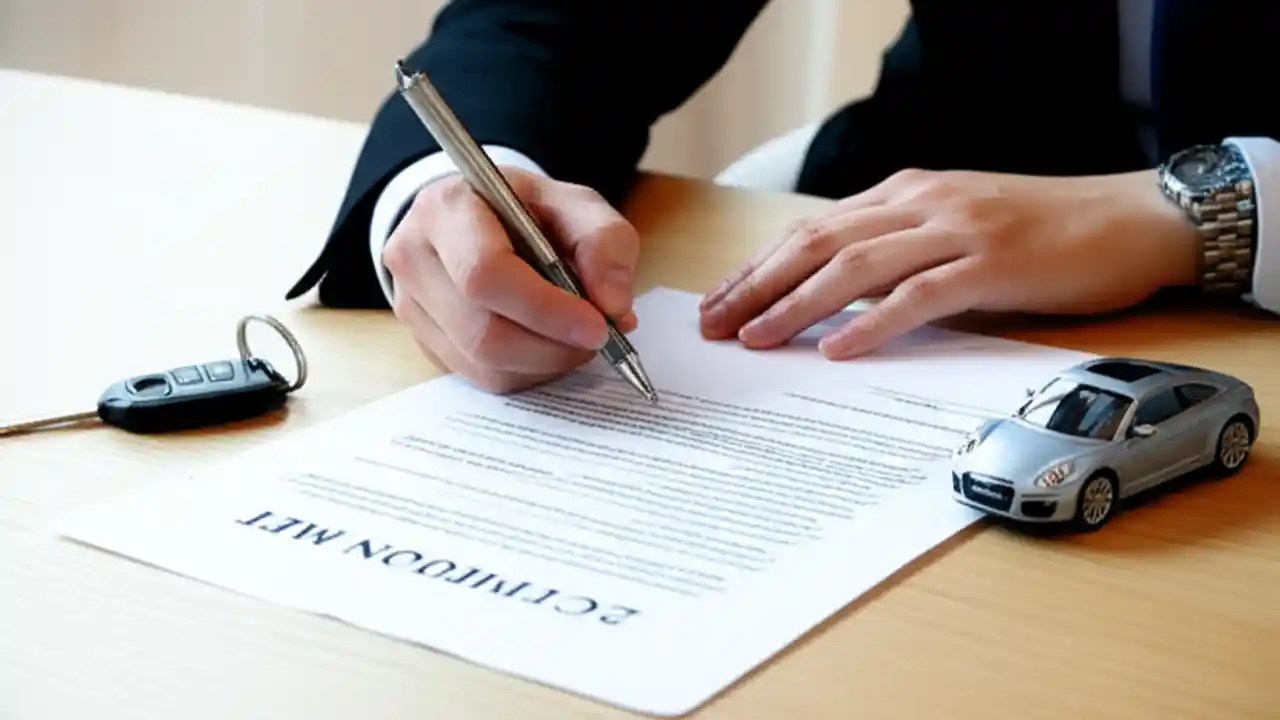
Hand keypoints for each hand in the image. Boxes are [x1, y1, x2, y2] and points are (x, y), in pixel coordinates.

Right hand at [383, 166, 638, 392]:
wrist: (480, 218)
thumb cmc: (527, 211)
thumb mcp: (575, 204)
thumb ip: (604, 243)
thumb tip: (613, 306)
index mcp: (448, 208)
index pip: (485, 274)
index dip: (545, 310)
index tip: (597, 325)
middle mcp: (413, 256)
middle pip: (482, 331)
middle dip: (551, 346)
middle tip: (596, 339)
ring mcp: (409, 304)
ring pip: (481, 362)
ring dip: (543, 363)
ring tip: (574, 340)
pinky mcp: (422, 340)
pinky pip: (479, 377)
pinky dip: (525, 372)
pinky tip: (547, 346)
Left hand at [699, 168, 1198, 356]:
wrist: (1129, 217)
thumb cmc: (1042, 230)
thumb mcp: (955, 227)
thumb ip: (900, 250)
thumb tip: (837, 297)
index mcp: (906, 193)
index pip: (813, 229)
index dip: (760, 266)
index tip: (721, 301)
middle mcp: (921, 203)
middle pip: (817, 242)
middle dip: (757, 285)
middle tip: (714, 324)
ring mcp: (956, 230)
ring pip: (855, 266)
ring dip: (797, 305)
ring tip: (756, 338)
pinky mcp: (992, 264)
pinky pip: (919, 295)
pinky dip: (874, 322)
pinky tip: (839, 350)